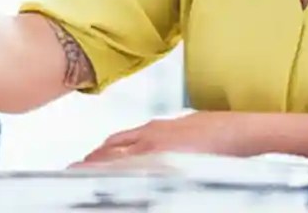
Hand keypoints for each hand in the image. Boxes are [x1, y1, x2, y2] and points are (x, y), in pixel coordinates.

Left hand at [75, 112, 254, 167]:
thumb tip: (153, 142)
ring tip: (79, 174)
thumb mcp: (183, 128)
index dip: (99, 152)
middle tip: (72, 170)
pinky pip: (132, 167)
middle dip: (91, 161)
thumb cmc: (216, 130)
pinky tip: (105, 178)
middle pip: (110, 149)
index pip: (116, 141)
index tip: (86, 161)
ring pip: (115, 157)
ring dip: (96, 166)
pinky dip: (115, 171)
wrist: (235, 130)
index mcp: (153, 129)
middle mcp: (149, 136)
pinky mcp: (163, 158)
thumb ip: (163, 136)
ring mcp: (154, 148)